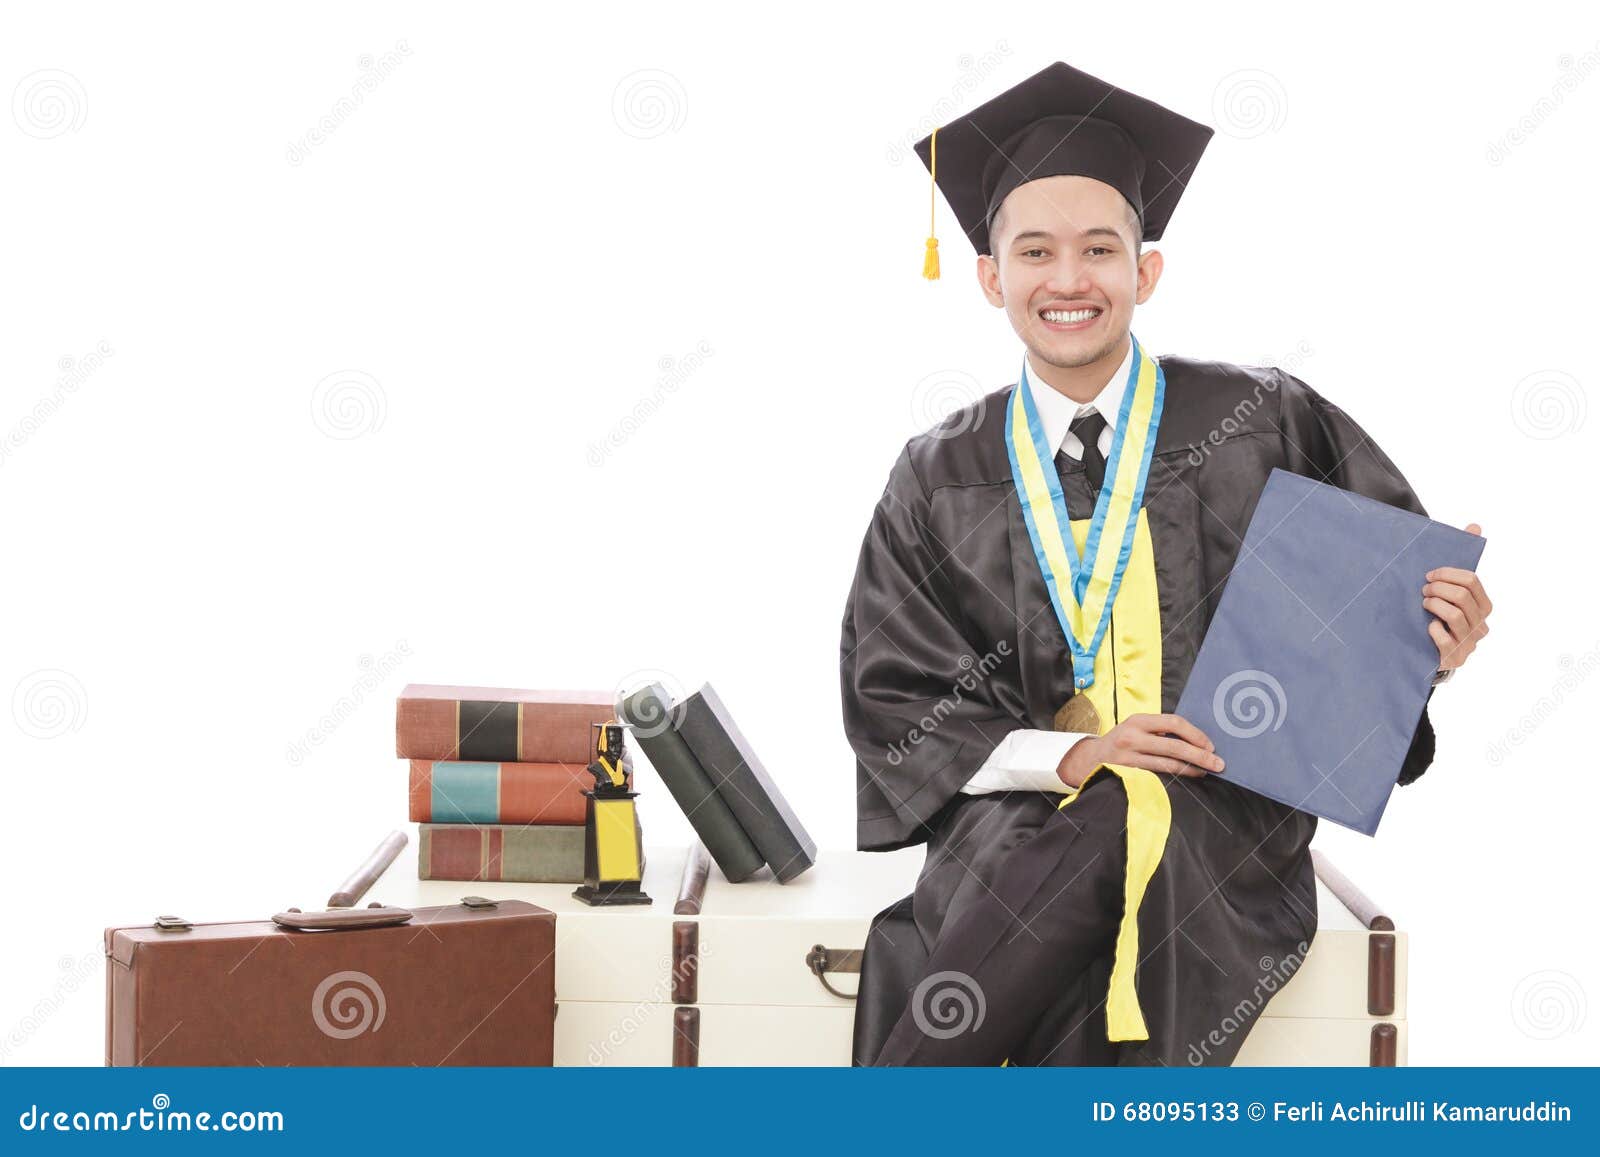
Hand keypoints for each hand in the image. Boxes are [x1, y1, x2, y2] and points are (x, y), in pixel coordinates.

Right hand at [1056, 713, 1223, 788]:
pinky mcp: (1127, 774)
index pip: (1173, 722)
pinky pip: (1158, 777)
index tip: (1209, 745)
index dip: (1195, 734)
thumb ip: (1160, 730)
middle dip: (1200, 755)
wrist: (1090, 760)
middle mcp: (1132, 737)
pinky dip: (1177, 777)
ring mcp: (1128, 758)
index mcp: (1138, 721)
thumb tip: (1197, 739)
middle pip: (1174, 745)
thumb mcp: (1136, 728)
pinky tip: (1188, 777)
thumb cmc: (1122, 742)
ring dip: (1191, 768)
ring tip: (1206, 771)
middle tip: (1219, 764)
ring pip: (1167, 764)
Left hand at [1423, 522, 1491, 673]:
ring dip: (1434, 605)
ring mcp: (1469, 643)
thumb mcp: (1450, 590)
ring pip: (1455, 615)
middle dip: (1438, 588)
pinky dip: (1434, 630)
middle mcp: (1481, 625)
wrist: (1431, 651)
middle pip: (1462, 596)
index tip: (1429, 574)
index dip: (1448, 574)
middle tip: (1423, 588)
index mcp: (1484, 606)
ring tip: (1424, 603)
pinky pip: (1445, 641)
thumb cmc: (1441, 614)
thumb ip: (1461, 560)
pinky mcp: (1455, 658)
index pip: (1472, 581)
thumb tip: (1474, 525)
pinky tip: (1428, 627)